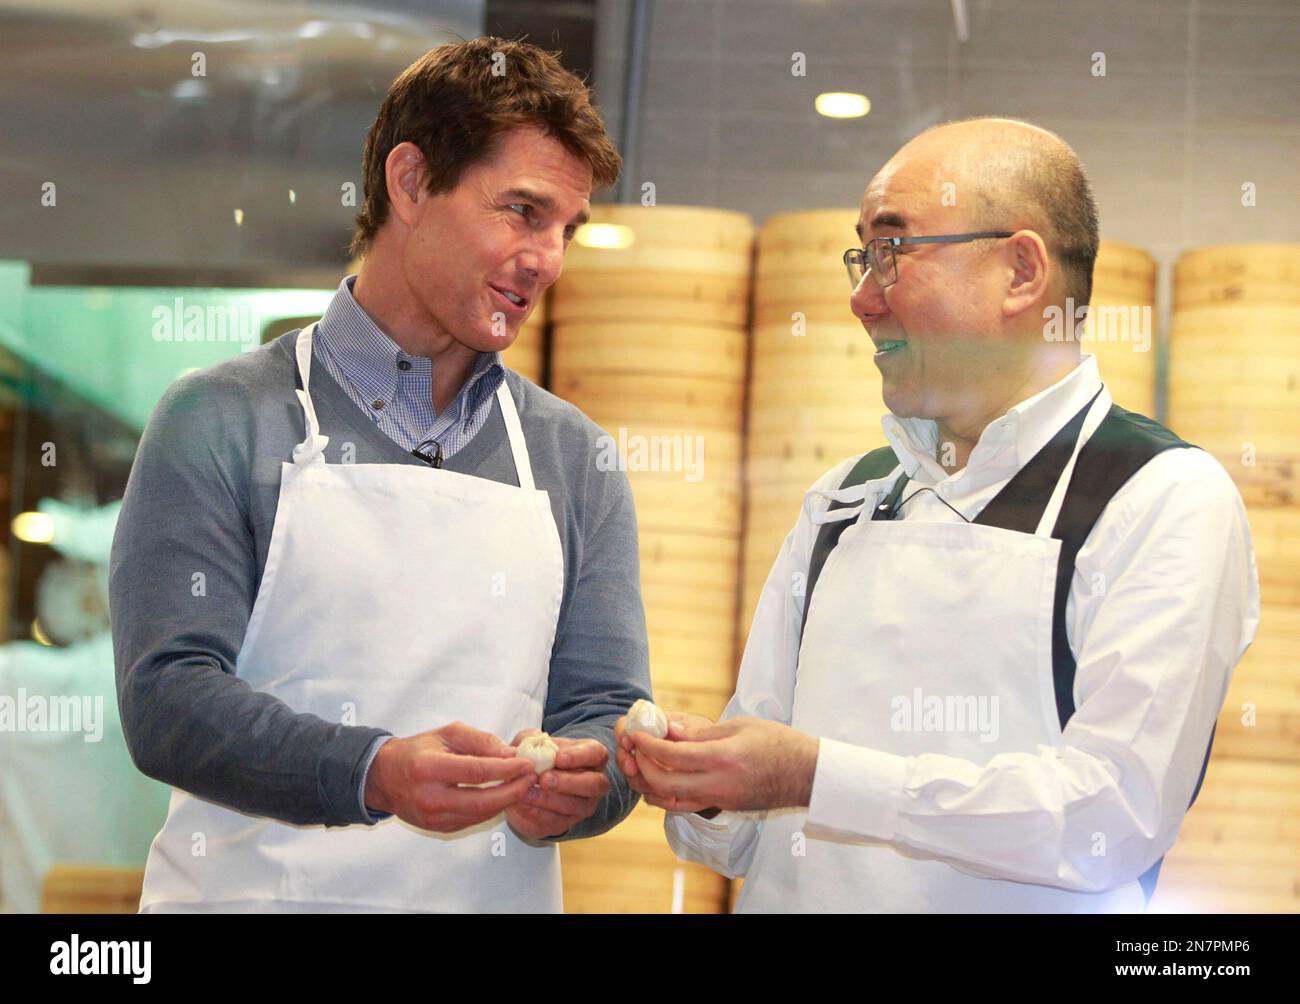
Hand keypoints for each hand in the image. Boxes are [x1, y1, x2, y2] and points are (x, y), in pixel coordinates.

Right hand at [364, 721, 535, 832]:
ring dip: (506, 801)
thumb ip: (480, 741)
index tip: (527, 763)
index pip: (477, 772)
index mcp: (428, 768)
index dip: (507, 769)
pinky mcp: (438, 828)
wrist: (385, 777)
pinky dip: (491, 808)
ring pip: (480, 813)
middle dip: (513, 790)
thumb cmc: (418, 750)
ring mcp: (433, 817)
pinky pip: (473, 819)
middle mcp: (429, 797)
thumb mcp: (446, 734)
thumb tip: (510, 753)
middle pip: (482, 800)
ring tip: (523, 785)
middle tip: (532, 778)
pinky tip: (503, 795)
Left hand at [505, 728, 608, 840]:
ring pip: (573, 806)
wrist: (531, 784)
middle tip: (544, 779)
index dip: (579, 757)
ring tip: (526, 792)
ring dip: (548, 800)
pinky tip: (521, 804)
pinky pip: (554, 822)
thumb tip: (524, 745)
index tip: (558, 758)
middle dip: (568, 782)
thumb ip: (529, 739)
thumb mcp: (533, 742)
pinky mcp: (565, 823)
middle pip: (593, 784)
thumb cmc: (539, 757)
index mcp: (592, 756)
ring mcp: (582, 805)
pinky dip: (535, 813)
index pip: (596, 754)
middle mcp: (593, 783)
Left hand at [621, 715, 819, 813]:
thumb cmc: (778, 743)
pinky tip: (658, 777)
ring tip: (639, 761)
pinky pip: (682, 805)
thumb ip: (702, 732)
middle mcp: (716, 784)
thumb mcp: (741, 726)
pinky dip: (663, 794)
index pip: (672, 755)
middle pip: (663, 781)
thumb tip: (668, 730)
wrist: (805, 774)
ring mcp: (717, 799)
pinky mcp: (720, 806)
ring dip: (647, 782)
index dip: (647, 744)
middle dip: (640, 764)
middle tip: (633, 746)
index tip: (635, 732)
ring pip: (668, 799)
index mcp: (722, 758)